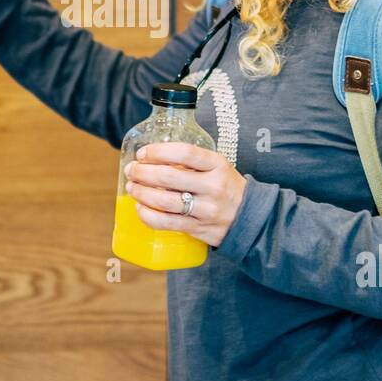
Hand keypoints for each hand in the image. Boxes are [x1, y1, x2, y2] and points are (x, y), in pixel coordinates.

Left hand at [123, 143, 247, 247]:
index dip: (159, 151)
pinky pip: (167, 223)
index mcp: (218, 165)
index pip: (185, 153)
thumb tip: (154, 157)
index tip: (143, 153)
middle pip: (169, 176)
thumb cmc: (226, 187)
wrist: (250, 218)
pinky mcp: (198, 228)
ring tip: (131, 187)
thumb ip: (192, 162)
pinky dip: (148, 215)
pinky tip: (140, 207)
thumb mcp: (218, 167)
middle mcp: (213, 186)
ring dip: (141, 192)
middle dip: (143, 172)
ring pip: (165, 201)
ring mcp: (206, 209)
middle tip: (131, 169)